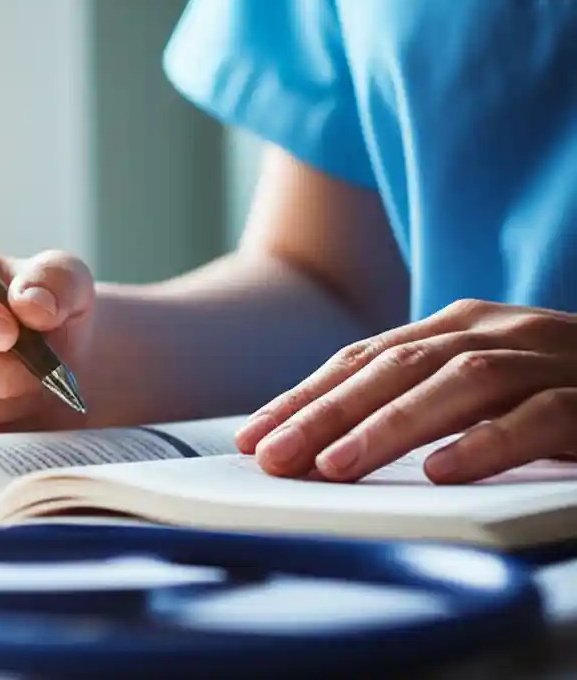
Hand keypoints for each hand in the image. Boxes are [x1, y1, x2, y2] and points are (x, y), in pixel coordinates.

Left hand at [235, 299, 576, 482]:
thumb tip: (317, 442)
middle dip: (326, 412)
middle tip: (273, 456)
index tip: (252, 437)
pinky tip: (442, 472)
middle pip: (397, 366)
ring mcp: (551, 359)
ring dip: (390, 427)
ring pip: (459, 384)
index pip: (364, 357)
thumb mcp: (477, 386)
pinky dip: (488, 443)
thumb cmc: (557, 392)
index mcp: (460, 325)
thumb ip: (414, 398)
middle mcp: (498, 331)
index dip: (304, 395)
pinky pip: (540, 418)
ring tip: (334, 467)